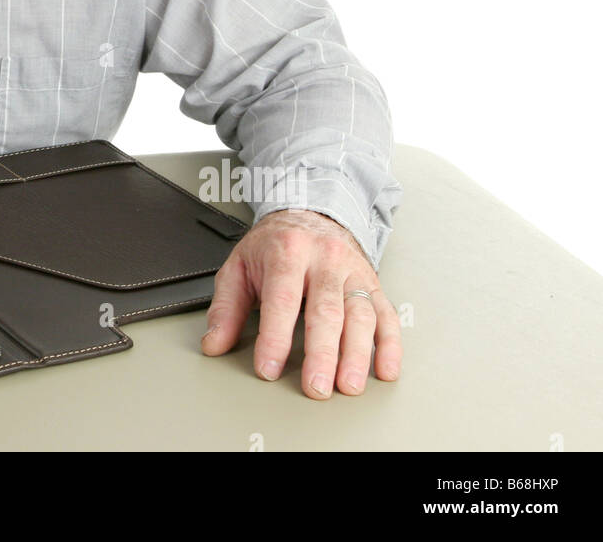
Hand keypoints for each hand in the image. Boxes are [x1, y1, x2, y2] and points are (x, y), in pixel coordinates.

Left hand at [200, 208, 400, 397]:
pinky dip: (388, 345)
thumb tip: (214, 343)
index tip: (268, 368)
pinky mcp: (373, 284)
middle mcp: (324, 259)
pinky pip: (386, 315)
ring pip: (360, 315)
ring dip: (356, 355)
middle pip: (326, 311)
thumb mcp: (239, 267)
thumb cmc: (274, 245)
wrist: (309, 213)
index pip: (282, 299)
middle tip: (316, 388)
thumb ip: (226, 307)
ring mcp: (352, 271)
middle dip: (322, 354)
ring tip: (348, 386)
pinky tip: (384, 370)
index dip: (274, 338)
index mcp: (287, 252)